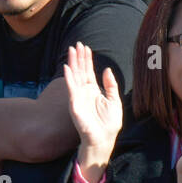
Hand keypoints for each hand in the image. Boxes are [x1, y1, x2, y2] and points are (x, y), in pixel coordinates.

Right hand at [64, 42, 121, 182]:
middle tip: (77, 44)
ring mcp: (78, 97)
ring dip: (72, 63)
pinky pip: (71, 88)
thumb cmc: (109, 123)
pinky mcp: (74, 104)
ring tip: (71, 50)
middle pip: (80, 71)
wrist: (104, 138)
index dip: (87, 60)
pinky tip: (67, 67)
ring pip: (74, 76)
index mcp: (94, 90)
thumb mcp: (114, 100)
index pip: (89, 71)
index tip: (86, 48)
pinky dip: (69, 78)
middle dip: (79, 57)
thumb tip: (106, 69)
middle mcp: (84, 92)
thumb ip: (110, 85)